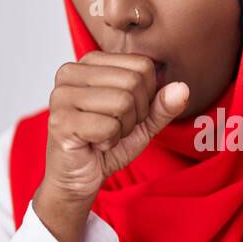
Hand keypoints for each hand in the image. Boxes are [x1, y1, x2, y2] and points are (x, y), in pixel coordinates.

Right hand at [32, 51, 187, 241]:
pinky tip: (94, 144)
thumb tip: (182, 88)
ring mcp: (62, 95)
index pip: (142, 65)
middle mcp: (71, 71)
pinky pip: (109, 126)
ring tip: (103, 136)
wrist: (77, 179)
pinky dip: (110, 141)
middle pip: (133, 81)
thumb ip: (162, 105)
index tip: (125, 113)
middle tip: (114, 128)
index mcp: (91, 62)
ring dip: (122, 129)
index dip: (146, 96)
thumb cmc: (105, 145)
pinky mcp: (60, 120)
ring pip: (123, 102)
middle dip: (135, 114)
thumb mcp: (143, 123)